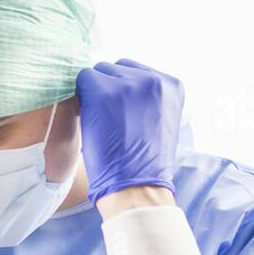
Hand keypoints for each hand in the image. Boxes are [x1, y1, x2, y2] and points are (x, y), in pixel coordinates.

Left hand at [76, 59, 183, 206]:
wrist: (135, 186)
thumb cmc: (143, 164)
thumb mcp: (159, 121)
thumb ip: (147, 99)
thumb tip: (119, 84)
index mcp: (172, 85)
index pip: (136, 71)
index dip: (122, 91)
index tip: (121, 114)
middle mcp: (154, 79)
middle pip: (116, 68)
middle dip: (108, 89)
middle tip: (108, 119)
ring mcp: (129, 83)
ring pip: (98, 72)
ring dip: (94, 93)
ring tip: (101, 121)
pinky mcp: (104, 91)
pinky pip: (83, 79)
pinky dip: (81, 97)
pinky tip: (89, 119)